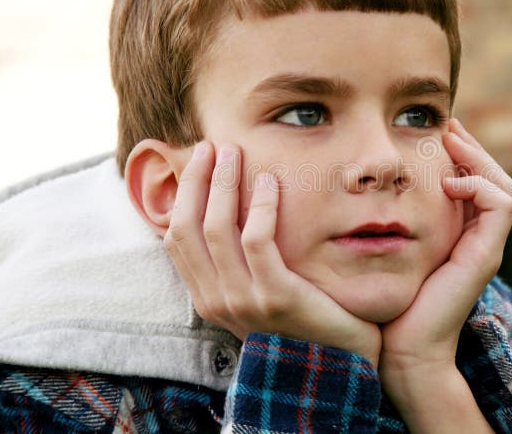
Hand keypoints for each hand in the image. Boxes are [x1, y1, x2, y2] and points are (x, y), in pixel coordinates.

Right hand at [163, 141, 381, 365]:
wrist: (335, 366)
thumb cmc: (301, 321)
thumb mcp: (258, 292)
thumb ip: (240, 262)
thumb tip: (231, 211)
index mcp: (207, 298)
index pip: (176, 238)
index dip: (184, 195)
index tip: (199, 160)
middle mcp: (216, 301)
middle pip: (188, 227)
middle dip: (198, 181)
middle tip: (214, 146)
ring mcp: (242, 301)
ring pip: (217, 228)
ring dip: (223, 184)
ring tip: (236, 153)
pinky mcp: (275, 297)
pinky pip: (258, 241)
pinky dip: (261, 207)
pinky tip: (271, 183)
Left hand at [378, 118, 511, 423]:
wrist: (398, 349)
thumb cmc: (383, 302)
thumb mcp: (381, 249)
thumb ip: (383, 221)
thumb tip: (360, 186)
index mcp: (457, 235)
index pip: (474, 182)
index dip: (459, 153)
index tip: (433, 130)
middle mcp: (477, 239)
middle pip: (493, 178)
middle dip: (471, 147)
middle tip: (446, 124)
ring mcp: (485, 248)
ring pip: (503, 187)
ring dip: (478, 158)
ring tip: (449, 139)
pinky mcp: (485, 256)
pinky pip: (500, 205)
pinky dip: (478, 185)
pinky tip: (447, 180)